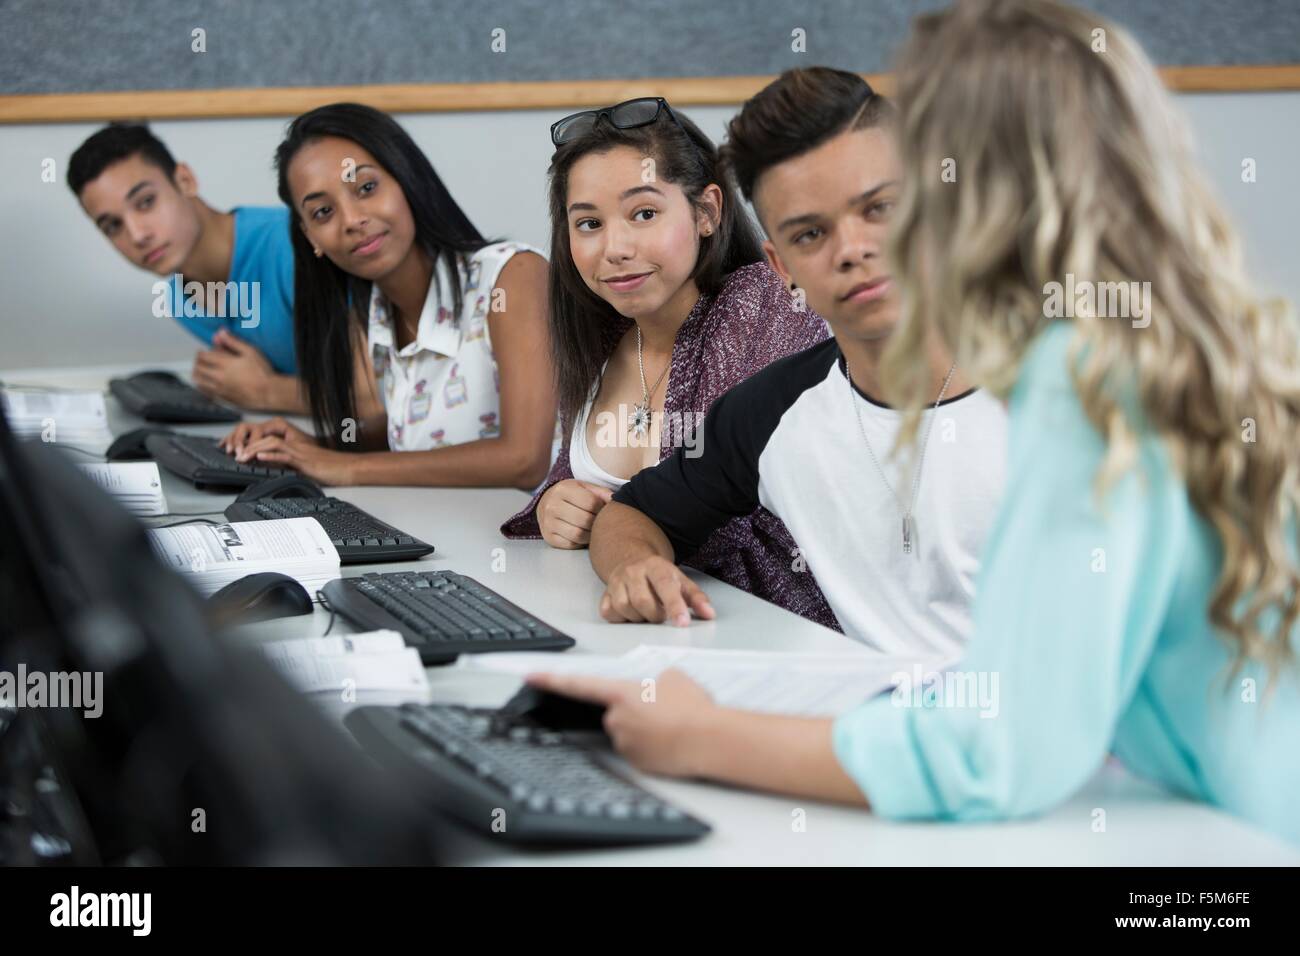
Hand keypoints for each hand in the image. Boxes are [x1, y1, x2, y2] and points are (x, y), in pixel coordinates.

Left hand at [191, 329, 275, 408]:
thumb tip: (221, 332)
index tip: (203, 351)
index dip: (200, 352)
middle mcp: (219, 376)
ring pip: (199, 382)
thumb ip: (233, 341)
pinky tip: (207, 384)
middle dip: (197, 363)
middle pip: (198, 368)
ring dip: (197, 375)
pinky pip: (206, 392)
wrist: (268, 392)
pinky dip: (203, 387)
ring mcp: (220, 388)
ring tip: (201, 372)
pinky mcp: (223, 398)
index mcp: (225, 363)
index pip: (203, 356)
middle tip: (201, 361)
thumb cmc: (262, 372)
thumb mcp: (250, 351)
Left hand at [219, 417, 356, 485]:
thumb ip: (288, 465)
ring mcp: (300, 451)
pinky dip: (271, 455)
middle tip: (233, 454)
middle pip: (265, 437)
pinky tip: (260, 457)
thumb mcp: (304, 467)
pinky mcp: (305, 460)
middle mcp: (295, 444)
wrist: (349, 469)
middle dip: (247, 444)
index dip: (250, 442)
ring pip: (272, 443)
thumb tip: (271, 468)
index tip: (236, 451)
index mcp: (293, 445)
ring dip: (254, 449)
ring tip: (241, 457)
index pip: (267, 438)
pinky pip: (285, 454)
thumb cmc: (331, 469)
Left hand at [525, 668, 717, 777]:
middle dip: (633, 711)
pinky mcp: (635, 763)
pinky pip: (638, 750)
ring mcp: (624, 743)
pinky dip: (651, 746)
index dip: (551, 679)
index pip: (578, 684)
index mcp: (621, 693)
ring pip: (627, 732)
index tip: (529, 676)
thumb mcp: (674, 677)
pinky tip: (670, 741)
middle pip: (615, 712)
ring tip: (672, 726)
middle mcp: (615, 719)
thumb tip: (654, 688)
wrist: (707, 739)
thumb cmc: (691, 706)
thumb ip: (654, 679)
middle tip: (663, 710)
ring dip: (644, 729)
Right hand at [537, 479, 613, 548]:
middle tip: (600, 521)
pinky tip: (583, 534)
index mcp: (562, 489)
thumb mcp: (584, 488)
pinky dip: (581, 541)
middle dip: (597, 522)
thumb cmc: (571, 495)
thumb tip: (615, 501)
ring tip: (593, 528)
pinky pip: (571, 544)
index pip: (591, 502)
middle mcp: (552, 505)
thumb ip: (601, 493)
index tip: (603, 509)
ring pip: (578, 534)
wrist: (546, 503)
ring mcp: (548, 522)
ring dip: (591, 534)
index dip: (602, 508)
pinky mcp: (548, 537)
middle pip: (585, 520)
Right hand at [600, 555, 714, 625]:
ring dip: (639, 618)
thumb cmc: (659, 575)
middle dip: (655, 615)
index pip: (665, 586)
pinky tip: (630, 612)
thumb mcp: (680, 581)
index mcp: (655, 566)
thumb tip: (709, 614)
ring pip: (624, 608)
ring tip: (646, 612)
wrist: (630, 557)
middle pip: (642, 601)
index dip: (674, 605)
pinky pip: (610, 613)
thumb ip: (696, 598)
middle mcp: (633, 571)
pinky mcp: (605, 593)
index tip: (682, 623)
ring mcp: (616, 582)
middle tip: (661, 614)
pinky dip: (621, 618)